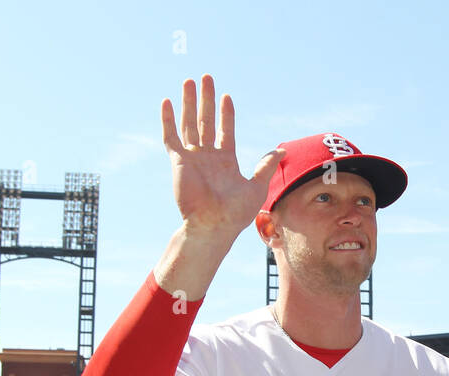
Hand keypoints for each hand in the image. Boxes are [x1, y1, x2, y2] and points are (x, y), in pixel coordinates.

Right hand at [161, 75, 284, 237]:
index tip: (226, 96)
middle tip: (206, 77)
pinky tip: (167, 101)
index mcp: (225, 161)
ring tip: (190, 81)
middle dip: (206, 99)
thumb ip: (265, 166)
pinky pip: (171, 138)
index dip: (226, 114)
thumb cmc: (235, 213)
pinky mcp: (178, 162)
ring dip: (189, 102)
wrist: (213, 226)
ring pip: (189, 124)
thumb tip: (281, 150)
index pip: (225, 130)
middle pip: (206, 121)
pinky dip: (168, 120)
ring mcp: (192, 158)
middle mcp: (207, 157)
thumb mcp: (256, 186)